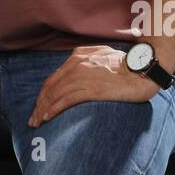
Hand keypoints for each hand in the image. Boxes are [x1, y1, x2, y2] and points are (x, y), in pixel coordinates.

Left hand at [27, 44, 158, 127]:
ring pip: (55, 94)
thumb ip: (86, 59)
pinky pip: (66, 100)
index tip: (40, 104)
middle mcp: (76, 65)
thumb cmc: (126, 64)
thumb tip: (74, 70)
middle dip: (40, 103)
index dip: (45, 93)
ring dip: (43, 109)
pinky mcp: (90, 89)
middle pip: (51, 86)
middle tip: (33, 117)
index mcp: (78, 56)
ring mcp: (82, 76)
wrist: (141, 70)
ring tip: (37, 121)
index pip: (54, 77)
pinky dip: (54, 109)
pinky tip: (48, 117)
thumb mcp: (102, 53)